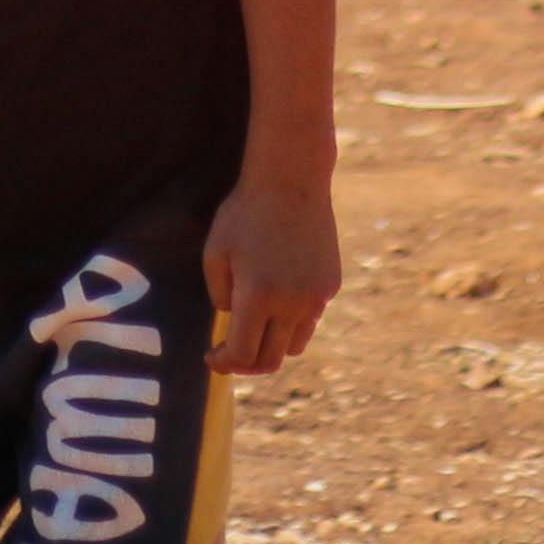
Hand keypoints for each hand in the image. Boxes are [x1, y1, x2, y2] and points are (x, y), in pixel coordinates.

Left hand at [202, 173, 340, 376]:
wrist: (291, 179)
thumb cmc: (245, 212)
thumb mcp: (216, 252)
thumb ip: (220, 296)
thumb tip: (233, 321)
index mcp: (257, 297)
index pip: (242, 354)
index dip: (225, 363)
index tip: (212, 356)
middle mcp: (291, 303)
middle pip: (271, 360)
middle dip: (248, 363)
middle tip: (231, 352)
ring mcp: (316, 296)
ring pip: (295, 344)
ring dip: (274, 343)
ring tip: (257, 325)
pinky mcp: (330, 285)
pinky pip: (310, 316)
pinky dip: (293, 317)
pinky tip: (280, 291)